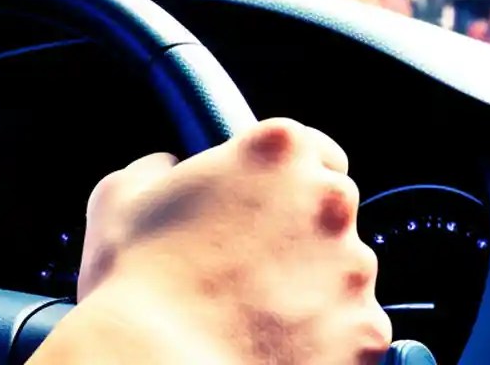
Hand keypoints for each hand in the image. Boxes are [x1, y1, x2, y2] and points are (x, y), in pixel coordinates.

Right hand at [38, 119, 389, 363]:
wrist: (156, 364)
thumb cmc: (135, 282)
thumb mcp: (122, 197)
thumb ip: (157, 169)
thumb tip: (167, 170)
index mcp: (276, 152)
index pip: (311, 147)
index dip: (285, 175)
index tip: (267, 196)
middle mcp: (327, 200)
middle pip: (332, 205)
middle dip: (300, 227)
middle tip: (248, 258)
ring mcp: (354, 268)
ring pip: (343, 268)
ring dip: (311, 281)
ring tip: (252, 309)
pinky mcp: (367, 330)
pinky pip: (351, 326)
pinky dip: (322, 333)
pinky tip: (272, 341)